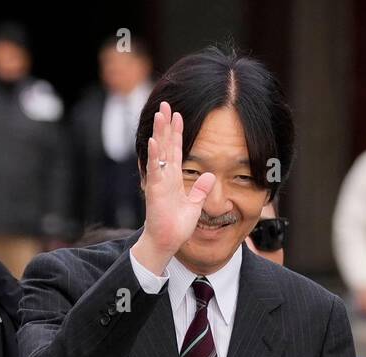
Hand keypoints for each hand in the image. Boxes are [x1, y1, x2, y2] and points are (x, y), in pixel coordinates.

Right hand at [130, 101, 216, 274]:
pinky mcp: (154, 190)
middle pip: (165, 145)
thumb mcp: (194, 205)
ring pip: (159, 152)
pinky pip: (154, 169)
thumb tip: (210, 176)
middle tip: (165, 105)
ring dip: (159, 132)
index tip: (178, 116)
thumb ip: (200, 190)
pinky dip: (154, 155)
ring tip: (160, 114)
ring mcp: (158, 181)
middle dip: (166, 125)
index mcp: (173, 178)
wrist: (167, 241)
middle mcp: (164, 176)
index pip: (175, 150)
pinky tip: (154, 140)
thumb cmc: (177, 226)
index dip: (176, 133)